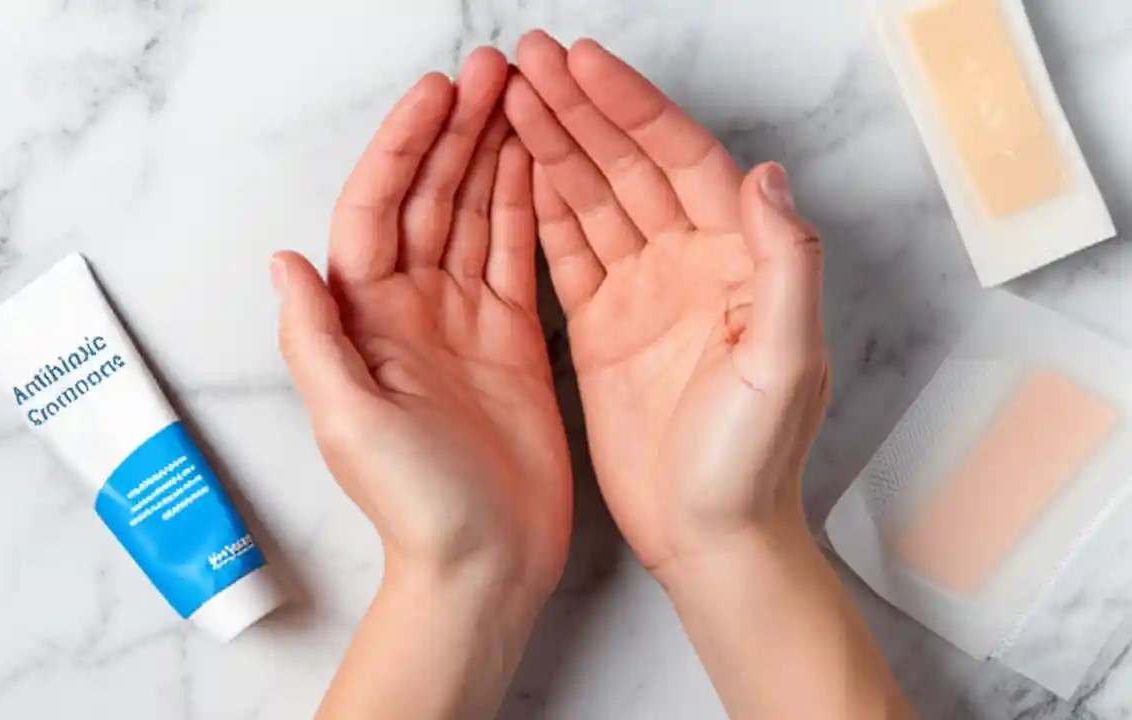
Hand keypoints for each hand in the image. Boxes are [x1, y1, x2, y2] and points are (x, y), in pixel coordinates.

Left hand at [273, 48, 570, 601]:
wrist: (483, 563)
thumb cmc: (414, 505)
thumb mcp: (349, 421)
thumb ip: (316, 338)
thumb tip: (285, 260)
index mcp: (364, 319)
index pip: (378, 208)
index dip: (403, 147)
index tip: (437, 95)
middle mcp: (410, 309)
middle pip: (429, 197)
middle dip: (456, 130)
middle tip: (492, 71)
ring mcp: (463, 319)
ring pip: (476, 214)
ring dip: (493, 153)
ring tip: (520, 94)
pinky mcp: (512, 338)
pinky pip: (516, 254)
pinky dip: (527, 204)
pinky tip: (538, 160)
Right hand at [505, 32, 828, 577]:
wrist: (709, 537)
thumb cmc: (754, 463)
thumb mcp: (785, 363)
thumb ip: (784, 264)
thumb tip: (768, 176)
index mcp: (738, 258)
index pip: (681, 159)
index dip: (633, 107)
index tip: (583, 66)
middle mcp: (690, 263)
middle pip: (630, 164)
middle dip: (581, 109)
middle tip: (529, 62)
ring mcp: (643, 292)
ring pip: (593, 198)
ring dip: (554, 146)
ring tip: (510, 98)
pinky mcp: (604, 327)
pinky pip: (568, 251)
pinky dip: (541, 208)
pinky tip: (514, 169)